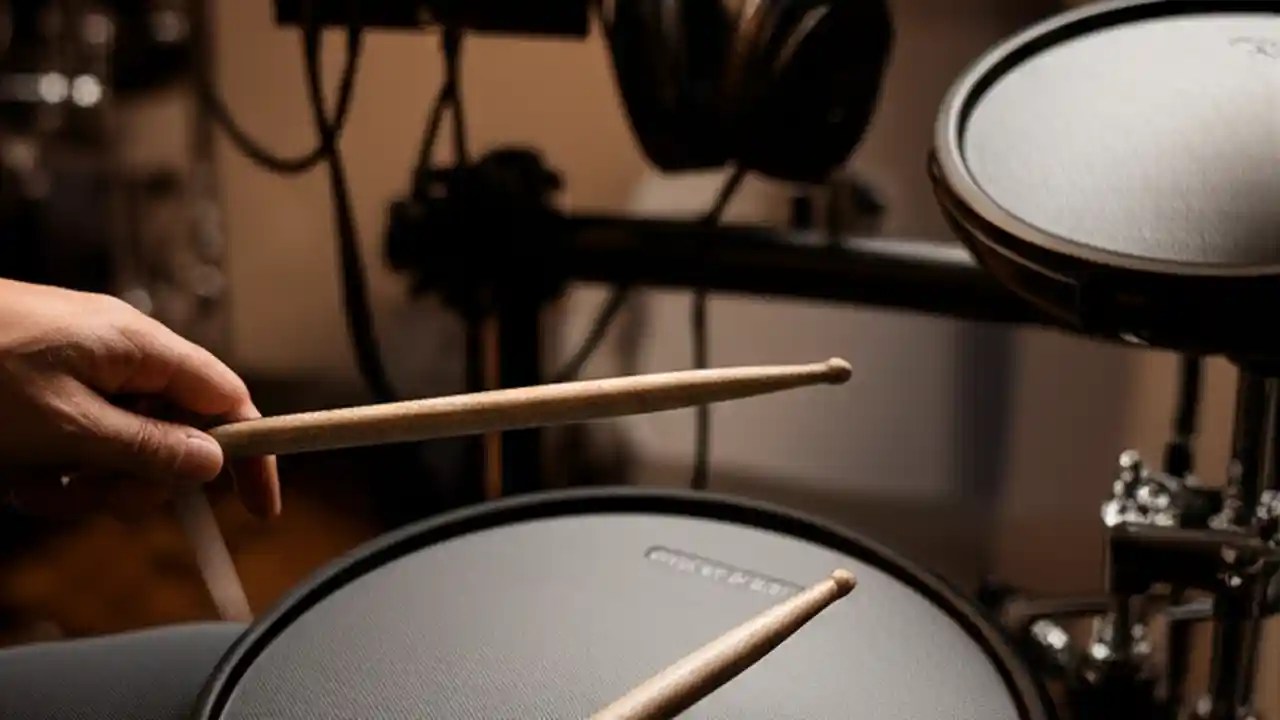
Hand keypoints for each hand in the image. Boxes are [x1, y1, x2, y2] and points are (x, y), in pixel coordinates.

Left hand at [0, 279, 279, 518]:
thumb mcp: (63, 427)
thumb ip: (147, 448)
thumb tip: (213, 461)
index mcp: (137, 347)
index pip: (227, 400)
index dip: (251, 454)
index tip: (260, 508)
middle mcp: (119, 353)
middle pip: (175, 432)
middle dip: (140, 480)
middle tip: (94, 499)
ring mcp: (82, 370)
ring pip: (125, 446)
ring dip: (89, 482)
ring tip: (35, 486)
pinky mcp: (48, 386)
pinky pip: (81, 441)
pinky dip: (55, 470)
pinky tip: (16, 476)